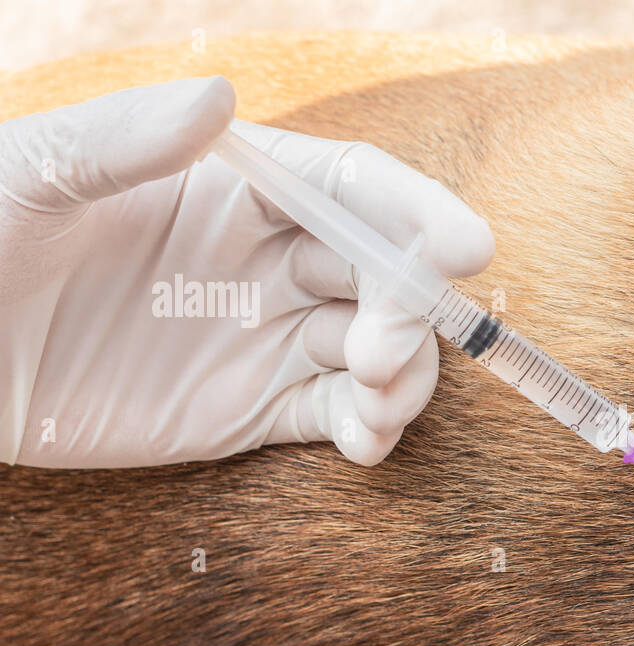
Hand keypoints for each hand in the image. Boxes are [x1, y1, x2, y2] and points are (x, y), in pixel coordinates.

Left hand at [0, 77, 493, 467]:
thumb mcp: (30, 178)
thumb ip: (124, 139)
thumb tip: (220, 95)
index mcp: (230, 189)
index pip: (352, 188)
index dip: (418, 213)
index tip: (468, 249)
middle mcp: (264, 259)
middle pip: (382, 272)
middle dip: (408, 310)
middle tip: (380, 353)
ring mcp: (264, 337)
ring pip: (377, 348)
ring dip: (404, 375)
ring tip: (375, 407)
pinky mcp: (251, 410)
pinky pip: (335, 414)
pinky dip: (369, 429)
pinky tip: (363, 442)